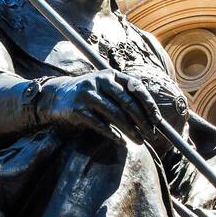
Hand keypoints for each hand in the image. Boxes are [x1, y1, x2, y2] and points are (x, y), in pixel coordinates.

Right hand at [35, 71, 163, 145]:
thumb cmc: (90, 96)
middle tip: (151, 135)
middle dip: (142, 121)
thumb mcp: (107, 90)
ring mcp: (87, 94)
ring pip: (114, 114)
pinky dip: (112, 134)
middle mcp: (100, 80)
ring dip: (130, 130)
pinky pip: (99, 124)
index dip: (149, 104)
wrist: (58, 96)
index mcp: (111, 75)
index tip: (157, 120)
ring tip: (139, 141)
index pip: (136, 87)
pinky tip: (121, 141)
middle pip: (127, 102)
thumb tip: (151, 120)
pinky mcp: (77, 109)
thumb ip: (125, 99)